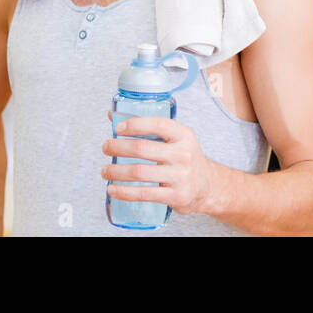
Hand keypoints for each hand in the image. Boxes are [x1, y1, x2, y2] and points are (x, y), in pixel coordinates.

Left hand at [102, 116, 216, 215]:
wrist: (207, 186)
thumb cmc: (184, 159)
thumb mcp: (176, 139)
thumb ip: (148, 128)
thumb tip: (113, 116)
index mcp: (184, 135)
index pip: (158, 124)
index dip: (135, 124)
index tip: (118, 128)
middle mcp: (183, 154)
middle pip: (142, 148)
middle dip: (117, 147)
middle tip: (106, 148)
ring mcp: (180, 176)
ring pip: (138, 172)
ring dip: (115, 171)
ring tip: (105, 170)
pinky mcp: (176, 196)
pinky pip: (143, 194)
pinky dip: (123, 192)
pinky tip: (112, 189)